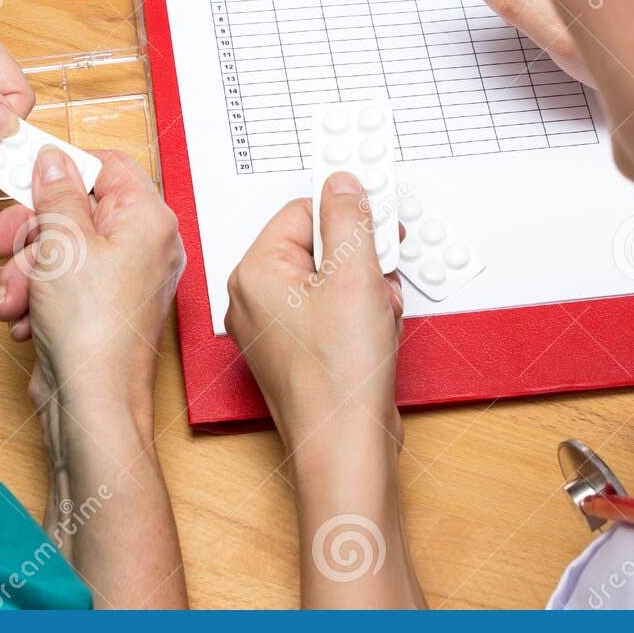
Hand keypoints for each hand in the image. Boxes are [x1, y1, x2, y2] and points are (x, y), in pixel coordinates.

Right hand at [0, 149, 182, 416]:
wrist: (92, 405)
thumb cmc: (92, 331)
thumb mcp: (62, 244)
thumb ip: (57, 195)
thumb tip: (53, 162)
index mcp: (147, 219)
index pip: (106, 166)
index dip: (60, 171)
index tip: (21, 177)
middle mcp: (142, 246)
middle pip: (75, 211)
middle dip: (29, 233)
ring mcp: (123, 279)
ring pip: (61, 250)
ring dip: (25, 272)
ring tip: (12, 300)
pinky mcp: (101, 308)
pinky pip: (62, 283)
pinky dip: (36, 297)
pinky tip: (22, 318)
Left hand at [224, 172, 403, 458]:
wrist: (345, 448)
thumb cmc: (336, 378)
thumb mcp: (354, 276)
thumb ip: (349, 219)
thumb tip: (343, 184)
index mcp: (255, 272)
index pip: (301, 211)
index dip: (346, 216)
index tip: (377, 220)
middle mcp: (256, 299)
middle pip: (318, 246)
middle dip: (360, 261)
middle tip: (377, 280)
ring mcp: (275, 329)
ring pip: (332, 281)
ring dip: (366, 291)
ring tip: (376, 318)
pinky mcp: (299, 353)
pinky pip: (332, 313)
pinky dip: (360, 317)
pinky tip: (374, 336)